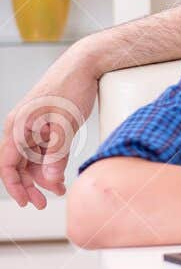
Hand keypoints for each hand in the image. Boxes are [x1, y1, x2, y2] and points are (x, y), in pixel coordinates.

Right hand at [1, 44, 100, 208]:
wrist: (84, 64)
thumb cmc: (71, 87)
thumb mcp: (66, 123)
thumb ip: (57, 152)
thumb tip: (51, 178)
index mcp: (18, 126)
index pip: (8, 164)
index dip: (15, 186)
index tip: (26, 202)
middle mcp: (20, 127)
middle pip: (18, 165)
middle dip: (30, 186)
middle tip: (44, 204)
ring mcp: (32, 126)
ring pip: (31, 159)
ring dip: (43, 176)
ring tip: (60, 190)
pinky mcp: (44, 125)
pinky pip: (41, 150)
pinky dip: (50, 164)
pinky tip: (61, 176)